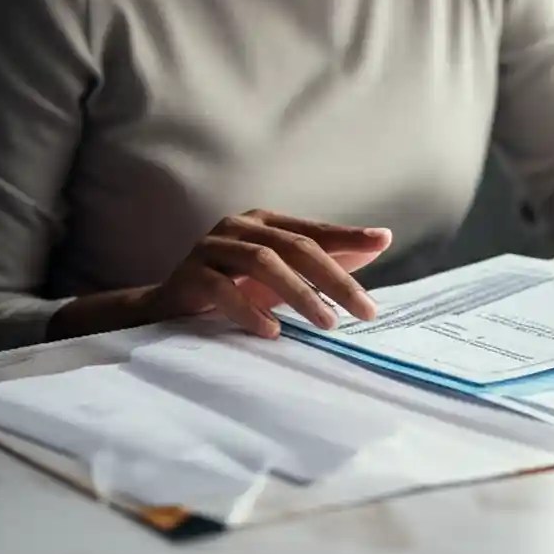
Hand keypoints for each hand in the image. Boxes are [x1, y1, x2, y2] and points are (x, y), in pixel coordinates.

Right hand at [142, 209, 391, 337]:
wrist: (171, 308)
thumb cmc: (236, 287)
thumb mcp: (285, 276)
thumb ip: (329, 260)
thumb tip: (380, 242)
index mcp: (266, 222)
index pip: (314, 231)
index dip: (348, 236)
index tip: (382, 241)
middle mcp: (240, 227)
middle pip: (295, 247)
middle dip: (334, 279)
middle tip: (365, 310)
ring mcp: (212, 247)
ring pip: (262, 262)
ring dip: (300, 294)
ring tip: (328, 323)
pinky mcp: (189, 274)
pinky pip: (222, 289)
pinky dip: (249, 310)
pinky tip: (272, 330)